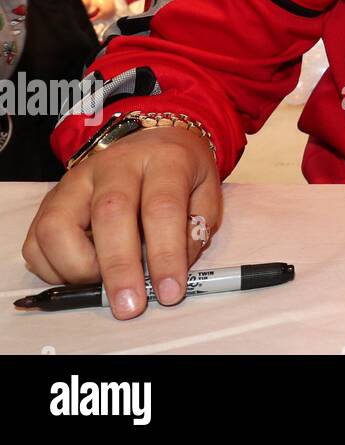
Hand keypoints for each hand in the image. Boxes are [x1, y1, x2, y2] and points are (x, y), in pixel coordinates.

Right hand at [22, 127, 222, 319]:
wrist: (153, 140)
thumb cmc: (181, 173)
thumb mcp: (206, 191)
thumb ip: (196, 228)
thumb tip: (175, 268)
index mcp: (163, 160)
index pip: (162, 207)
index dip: (166, 254)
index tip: (170, 292)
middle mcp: (115, 165)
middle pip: (109, 213)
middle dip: (119, 268)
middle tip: (130, 305)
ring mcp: (77, 180)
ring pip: (58, 226)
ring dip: (78, 268)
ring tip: (103, 284)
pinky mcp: (51, 199)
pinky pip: (37, 241)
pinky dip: (54, 268)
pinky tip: (82, 273)